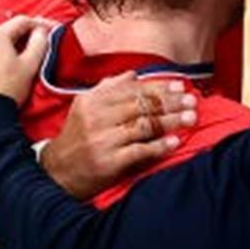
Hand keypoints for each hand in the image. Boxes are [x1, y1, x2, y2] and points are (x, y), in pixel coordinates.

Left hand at [0, 16, 54, 106]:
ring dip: (17, 43)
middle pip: (10, 29)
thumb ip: (40, 43)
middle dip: (29, 33)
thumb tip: (42, 32)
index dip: (41, 24)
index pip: (22, 21)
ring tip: (32, 52)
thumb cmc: (8, 87)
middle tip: (46, 39)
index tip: (54, 29)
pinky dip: (5, 52)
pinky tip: (14, 61)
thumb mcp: (30, 65)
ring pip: (1, 40)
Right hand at [42, 74, 195, 198]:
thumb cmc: (78, 139)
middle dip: (170, 103)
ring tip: (191, 119)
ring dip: (171, 121)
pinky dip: (159, 146)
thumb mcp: (85, 109)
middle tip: (192, 102)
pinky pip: (139, 151)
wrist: (57, 173)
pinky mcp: (108, 162)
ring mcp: (102, 140)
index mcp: (92, 101)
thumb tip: (134, 75)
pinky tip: (175, 142)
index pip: (132, 90)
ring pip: (144, 126)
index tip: (180, 87)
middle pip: (141, 106)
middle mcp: (96, 118)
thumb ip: (109, 90)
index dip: (159, 88)